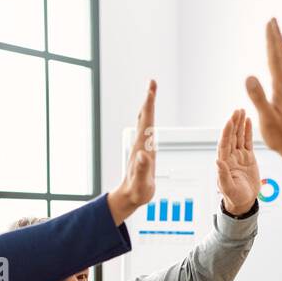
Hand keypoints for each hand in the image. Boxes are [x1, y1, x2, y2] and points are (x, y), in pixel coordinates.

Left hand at [107, 80, 156, 224]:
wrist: (129, 198)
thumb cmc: (136, 193)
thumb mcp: (141, 183)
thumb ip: (142, 169)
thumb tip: (142, 154)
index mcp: (143, 147)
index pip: (147, 122)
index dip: (150, 104)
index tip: (151, 89)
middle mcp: (142, 144)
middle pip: (145, 117)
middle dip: (149, 99)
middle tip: (152, 83)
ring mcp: (142, 146)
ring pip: (145, 122)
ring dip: (148, 107)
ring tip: (151, 94)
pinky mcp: (144, 151)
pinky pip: (147, 130)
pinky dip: (149, 119)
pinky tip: (150, 117)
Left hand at [216, 109, 260, 214]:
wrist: (244, 202)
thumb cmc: (235, 197)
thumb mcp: (229, 188)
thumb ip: (223, 175)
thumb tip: (217, 161)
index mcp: (224, 163)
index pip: (225, 144)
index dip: (227, 132)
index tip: (230, 121)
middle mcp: (230, 157)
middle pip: (231, 136)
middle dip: (233, 123)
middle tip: (237, 110)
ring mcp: (239, 156)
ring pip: (239, 137)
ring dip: (239, 124)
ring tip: (241, 110)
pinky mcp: (248, 157)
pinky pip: (247, 141)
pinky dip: (247, 131)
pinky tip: (248, 121)